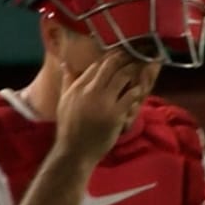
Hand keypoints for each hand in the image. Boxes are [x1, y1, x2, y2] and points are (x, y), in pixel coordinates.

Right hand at [54, 50, 151, 166]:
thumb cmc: (69, 128)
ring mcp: (103, 101)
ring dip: (132, 71)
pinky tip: (139, 91)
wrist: (75, 151)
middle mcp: (90, 90)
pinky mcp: (115, 114)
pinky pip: (130, 96)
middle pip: (110, 66)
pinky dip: (136, 91)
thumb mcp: (64, 101)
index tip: (120, 53)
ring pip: (122, 77)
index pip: (96, 65)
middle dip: (124, 58)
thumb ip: (67, 81)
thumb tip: (65, 64)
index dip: (110, 57)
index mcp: (77, 87)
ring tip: (140, 67)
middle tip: (134, 54)